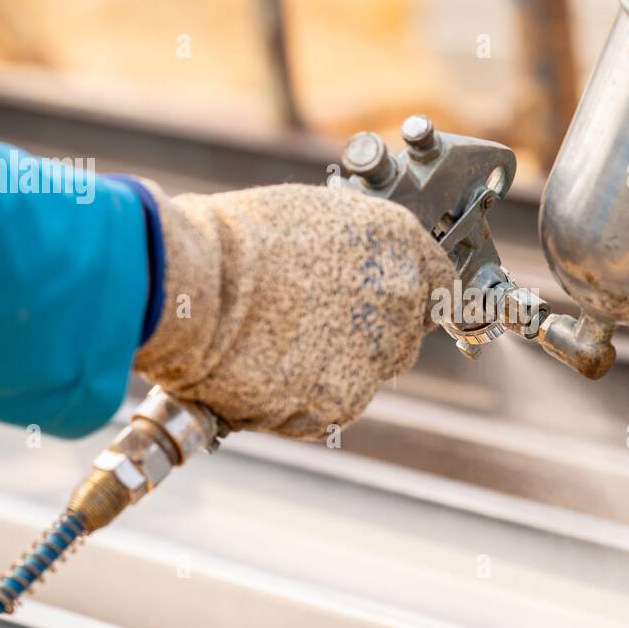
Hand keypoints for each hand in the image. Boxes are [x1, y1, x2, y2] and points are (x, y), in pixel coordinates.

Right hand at [132, 182, 451, 438]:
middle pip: (403, 335)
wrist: (189, 286)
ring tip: (273, 343)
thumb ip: (355, 251)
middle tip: (308, 323)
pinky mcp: (341, 404)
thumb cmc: (232, 240)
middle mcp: (402, 300)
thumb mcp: (312, 219)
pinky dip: (300, 400)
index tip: (387, 305)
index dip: (410, 294)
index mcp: (399, 243)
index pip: (440, 280)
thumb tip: (358, 270)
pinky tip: (263, 370)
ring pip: (365, 376)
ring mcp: (374, 357)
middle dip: (366, 335)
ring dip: (332, 370)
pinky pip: (328, 408)